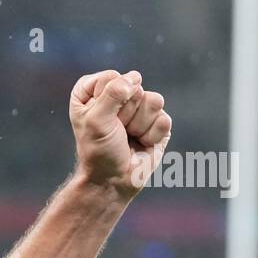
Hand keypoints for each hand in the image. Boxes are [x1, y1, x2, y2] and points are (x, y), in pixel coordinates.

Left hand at [69, 69, 171, 199]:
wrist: (113, 180)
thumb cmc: (98, 150)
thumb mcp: (95, 120)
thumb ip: (112, 93)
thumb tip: (135, 77)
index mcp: (94, 92)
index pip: (110, 77)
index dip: (106, 99)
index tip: (98, 119)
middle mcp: (118, 96)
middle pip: (134, 87)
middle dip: (125, 113)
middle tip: (116, 130)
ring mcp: (140, 108)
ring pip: (154, 100)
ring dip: (140, 124)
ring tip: (129, 136)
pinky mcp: (157, 122)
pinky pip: (164, 119)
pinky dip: (152, 135)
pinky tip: (142, 143)